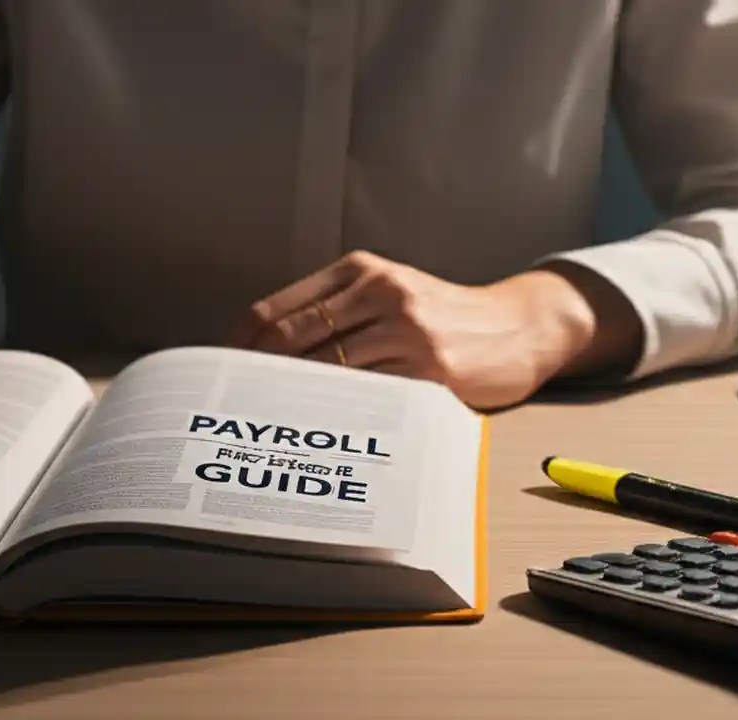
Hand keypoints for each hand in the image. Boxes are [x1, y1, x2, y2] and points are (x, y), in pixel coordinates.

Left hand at [229, 251, 641, 408]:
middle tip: (231, 409)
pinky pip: (368, 396)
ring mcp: (405, 329)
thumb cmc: (444, 317)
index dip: (238, 349)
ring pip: (325, 370)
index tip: (218, 377)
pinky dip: (338, 414)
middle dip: (255, 378)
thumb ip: (336, 313)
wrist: (519, 326)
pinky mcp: (430, 368)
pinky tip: (320, 430)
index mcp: (360, 271)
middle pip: (290, 340)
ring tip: (266, 426)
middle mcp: (380, 291)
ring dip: (292, 401)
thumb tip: (267, 357)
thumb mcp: (390, 293)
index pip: (275, 311)